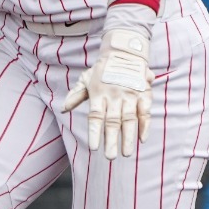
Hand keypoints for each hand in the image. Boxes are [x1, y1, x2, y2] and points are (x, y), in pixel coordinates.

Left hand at [59, 26, 152, 158]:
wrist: (124, 51)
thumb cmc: (102, 69)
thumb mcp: (86, 78)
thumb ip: (76, 94)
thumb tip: (63, 108)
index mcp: (99, 94)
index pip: (95, 116)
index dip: (94, 132)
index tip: (93, 148)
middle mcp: (115, 96)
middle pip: (112, 122)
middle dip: (111, 141)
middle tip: (109, 157)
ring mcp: (130, 95)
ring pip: (129, 120)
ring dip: (128, 137)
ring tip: (126, 154)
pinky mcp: (144, 94)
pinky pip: (145, 112)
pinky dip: (145, 125)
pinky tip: (142, 139)